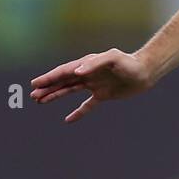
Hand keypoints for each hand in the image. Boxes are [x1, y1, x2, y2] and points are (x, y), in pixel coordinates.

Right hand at [30, 49, 152, 122]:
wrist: (146, 72)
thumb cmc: (129, 63)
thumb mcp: (113, 58)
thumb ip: (94, 63)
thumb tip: (76, 72)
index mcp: (87, 64)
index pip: (64, 72)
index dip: (49, 78)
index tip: (35, 84)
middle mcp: (88, 74)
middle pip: (63, 81)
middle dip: (47, 88)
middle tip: (32, 95)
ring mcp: (95, 84)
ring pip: (70, 91)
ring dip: (56, 95)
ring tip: (41, 101)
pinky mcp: (103, 95)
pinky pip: (87, 105)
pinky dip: (78, 112)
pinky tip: (68, 119)